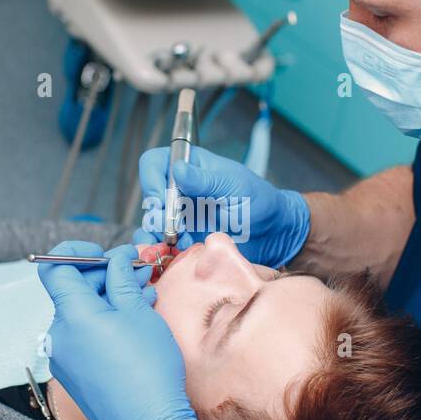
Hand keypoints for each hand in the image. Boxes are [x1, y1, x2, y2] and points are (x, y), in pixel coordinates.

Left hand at [37, 241, 204, 419]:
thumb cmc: (147, 368)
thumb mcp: (139, 313)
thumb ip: (121, 279)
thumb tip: (116, 261)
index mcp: (72, 314)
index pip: (55, 268)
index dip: (78, 253)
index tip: (105, 255)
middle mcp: (59, 334)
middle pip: (72, 290)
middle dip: (104, 277)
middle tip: (139, 272)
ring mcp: (64, 357)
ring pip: (82, 314)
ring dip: (109, 300)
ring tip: (144, 297)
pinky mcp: (74, 373)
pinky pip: (84, 337)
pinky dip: (105, 324)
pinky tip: (134, 325)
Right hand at [135, 145, 310, 268]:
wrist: (272, 234)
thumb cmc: (259, 201)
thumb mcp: (234, 186)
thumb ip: (204, 179)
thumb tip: (177, 169)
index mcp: (191, 168)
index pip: (154, 163)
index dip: (152, 180)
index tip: (163, 200)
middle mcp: (180, 191)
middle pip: (148, 197)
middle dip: (155, 214)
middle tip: (174, 228)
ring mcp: (179, 217)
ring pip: (149, 224)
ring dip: (154, 236)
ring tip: (174, 244)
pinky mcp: (183, 241)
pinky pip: (160, 246)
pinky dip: (160, 253)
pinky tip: (176, 255)